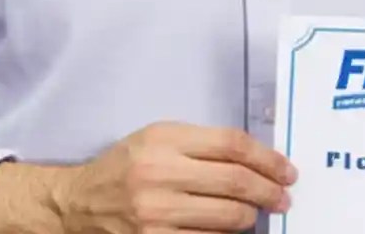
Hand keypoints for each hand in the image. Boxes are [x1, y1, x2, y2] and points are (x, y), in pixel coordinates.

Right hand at [54, 121, 297, 232]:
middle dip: (269, 191)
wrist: (79, 204)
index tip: (286, 170)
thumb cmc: (125, 167)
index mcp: (163, 139)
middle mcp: (158, 174)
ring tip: (255, 212)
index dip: (267, 159)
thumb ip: (202, 145)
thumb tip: (258, 163)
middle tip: (283, 196)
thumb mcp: (156, 139)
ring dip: (251, 216)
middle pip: (236, 182)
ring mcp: (156, 214)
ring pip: (229, 217)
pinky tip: (229, 229)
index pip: (231, 144)